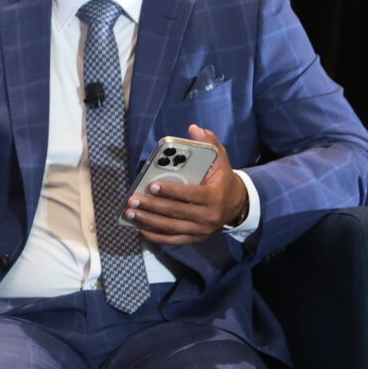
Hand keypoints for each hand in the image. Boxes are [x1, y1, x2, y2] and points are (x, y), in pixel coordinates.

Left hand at [124, 125, 247, 244]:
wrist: (236, 203)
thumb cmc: (222, 179)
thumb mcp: (220, 160)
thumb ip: (209, 144)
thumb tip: (194, 128)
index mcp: (214, 196)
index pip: (190, 194)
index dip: (171, 191)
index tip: (152, 186)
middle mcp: (208, 216)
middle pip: (176, 212)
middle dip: (152, 206)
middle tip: (133, 199)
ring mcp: (201, 229)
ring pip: (172, 227)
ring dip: (149, 220)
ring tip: (131, 212)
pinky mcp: (195, 237)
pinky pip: (173, 240)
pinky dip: (156, 236)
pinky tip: (140, 228)